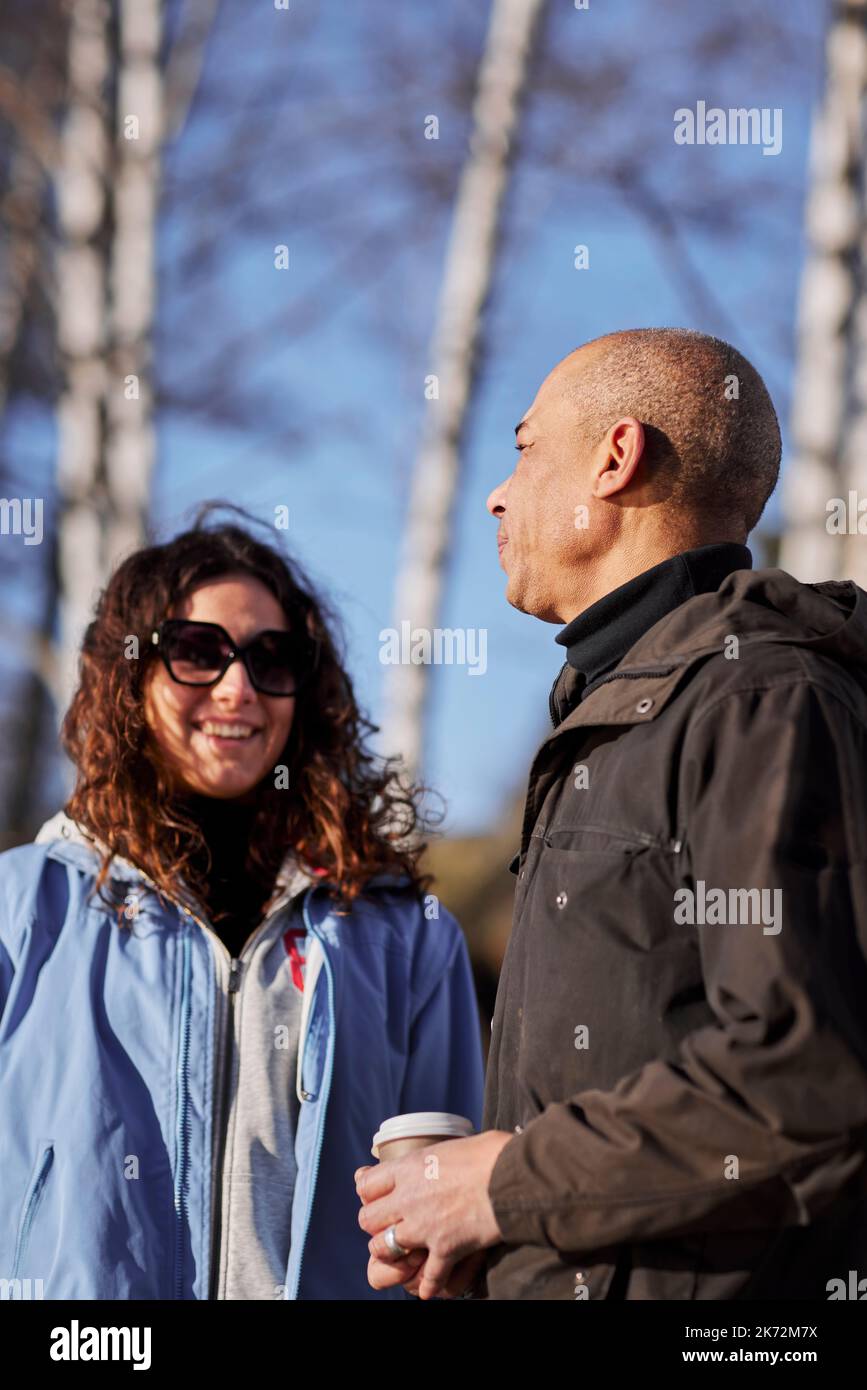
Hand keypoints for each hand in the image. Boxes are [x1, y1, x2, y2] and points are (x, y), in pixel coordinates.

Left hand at [355, 1130, 512, 1299]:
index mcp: (408, 1168)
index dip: (370, 1193)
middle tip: (390, 1226)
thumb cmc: (490, 1153)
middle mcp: (408, 1197)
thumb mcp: (450, 1146)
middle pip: (368, 1219)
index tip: (380, 1198)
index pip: (366, 1185)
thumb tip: (440, 1159)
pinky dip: (430, 1285)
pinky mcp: (445, 1249)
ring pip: (384, 1248)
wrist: (513, 1174)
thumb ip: (434, 1158)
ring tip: (404, 1254)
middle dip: (376, 1225)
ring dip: (393, 1253)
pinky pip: (428, 1277)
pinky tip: (430, 1289)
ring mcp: (424, 1226)